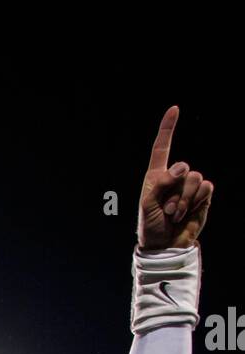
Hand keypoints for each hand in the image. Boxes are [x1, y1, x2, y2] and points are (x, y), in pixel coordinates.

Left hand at [138, 106, 212, 249]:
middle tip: (167, 210)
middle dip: (175, 190)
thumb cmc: (151, 225)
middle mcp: (174, 178)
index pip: (162, 147)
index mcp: (156, 175)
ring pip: (195, 178)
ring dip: (185, 199)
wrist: (166, 245)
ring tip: (175, 214)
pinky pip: (206, 187)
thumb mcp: (147, 203)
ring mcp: (189, 187)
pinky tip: (188, 213)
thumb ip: (161, 183)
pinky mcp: (202, 197)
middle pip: (184, 167)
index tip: (175, 109)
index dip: (168, 128)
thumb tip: (182, 168)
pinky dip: (196, 201)